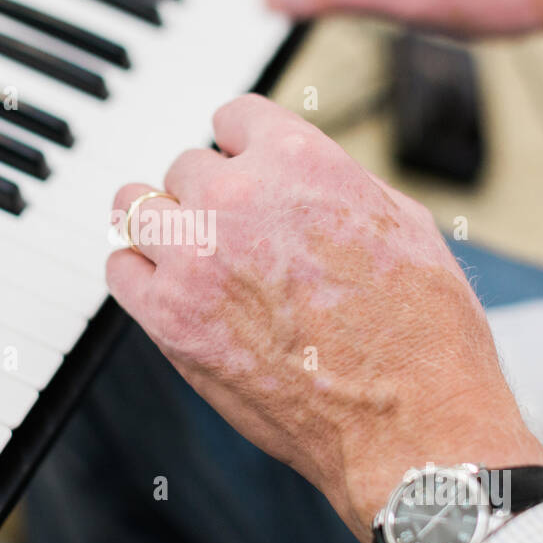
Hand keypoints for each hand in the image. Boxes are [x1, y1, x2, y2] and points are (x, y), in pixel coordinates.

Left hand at [106, 95, 542, 542]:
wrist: (411, 425)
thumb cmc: (423, 334)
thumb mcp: (402, 224)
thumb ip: (334, 185)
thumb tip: (300, 180)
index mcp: (300, 160)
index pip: (233, 117)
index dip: (243, 146)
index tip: (241, 168)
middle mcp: (238, 197)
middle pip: (185, 166)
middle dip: (208, 195)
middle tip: (232, 234)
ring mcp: (196, 257)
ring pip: (136, 206)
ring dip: (161, 225)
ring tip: (185, 252)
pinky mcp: (170, 318)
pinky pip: (120, 268)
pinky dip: (137, 272)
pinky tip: (164, 287)